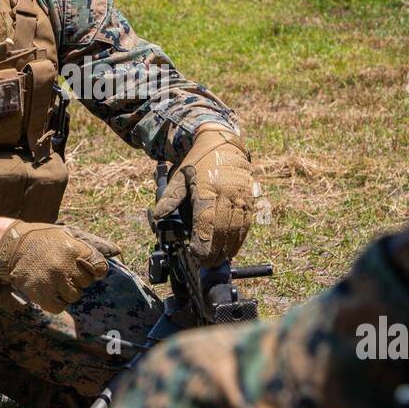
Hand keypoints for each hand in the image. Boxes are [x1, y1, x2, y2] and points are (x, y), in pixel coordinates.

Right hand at [0, 222, 108, 313]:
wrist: (11, 246)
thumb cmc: (44, 238)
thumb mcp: (69, 233)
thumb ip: (95, 243)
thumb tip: (118, 252)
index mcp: (75, 249)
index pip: (100, 268)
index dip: (94, 268)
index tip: (85, 266)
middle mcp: (66, 266)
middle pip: (87, 283)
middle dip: (78, 278)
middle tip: (64, 269)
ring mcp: (54, 282)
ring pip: (75, 296)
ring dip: (67, 290)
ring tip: (55, 278)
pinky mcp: (42, 295)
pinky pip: (59, 307)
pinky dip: (56, 301)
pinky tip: (48, 289)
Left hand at [153, 126, 254, 265]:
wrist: (223, 144)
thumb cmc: (199, 162)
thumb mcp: (180, 176)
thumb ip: (170, 197)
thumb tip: (158, 215)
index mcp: (207, 188)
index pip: (206, 221)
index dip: (202, 241)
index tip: (196, 254)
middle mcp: (226, 193)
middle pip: (222, 228)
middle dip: (215, 249)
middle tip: (207, 263)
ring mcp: (241, 196)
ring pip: (236, 228)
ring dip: (228, 247)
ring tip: (219, 260)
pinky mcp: (250, 199)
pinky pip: (246, 223)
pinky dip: (239, 239)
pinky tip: (232, 249)